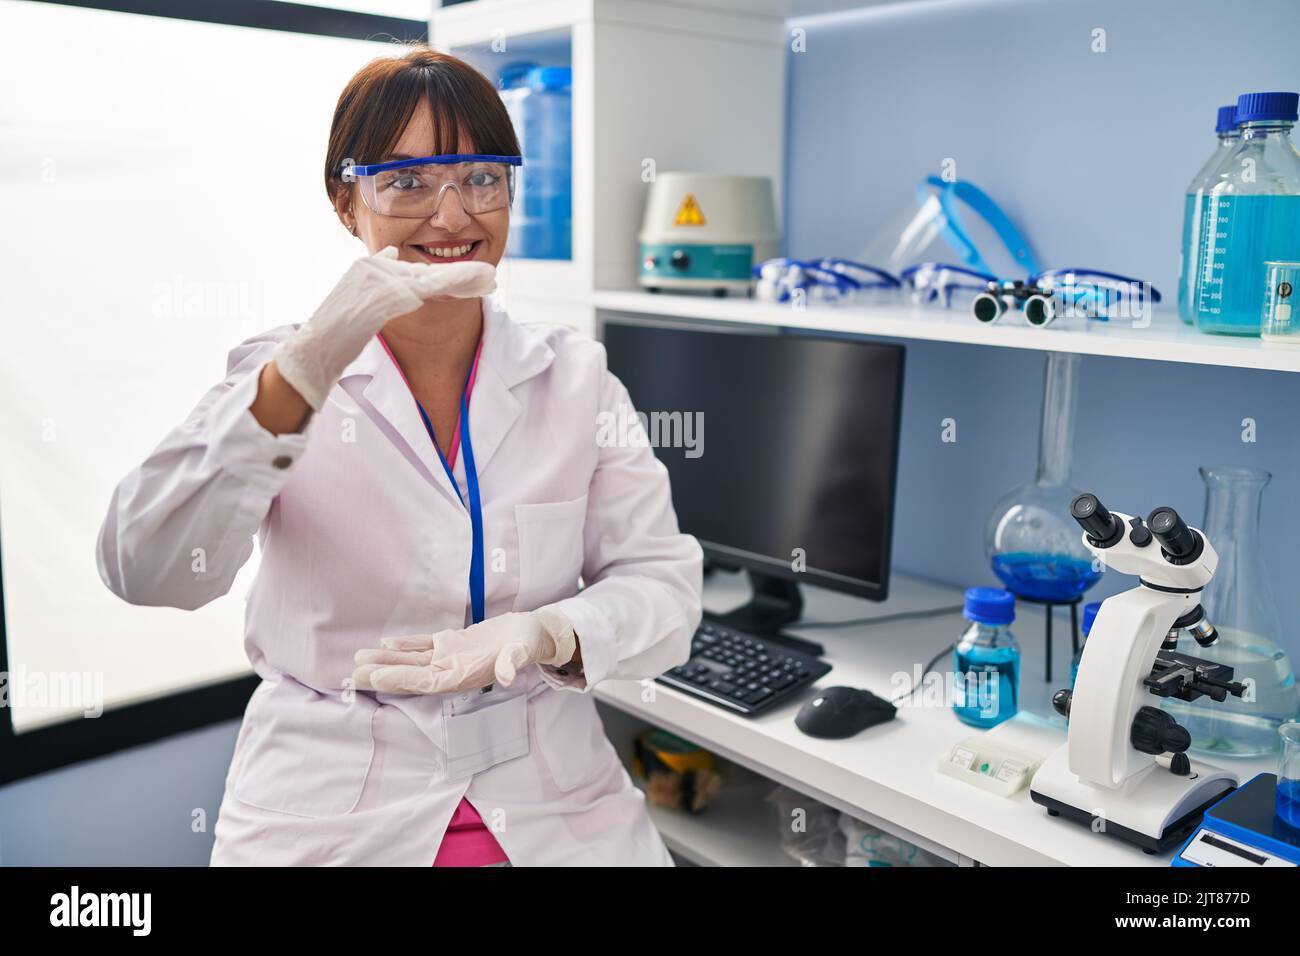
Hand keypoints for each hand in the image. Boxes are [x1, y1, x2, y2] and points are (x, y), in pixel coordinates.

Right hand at [273, 245, 495, 410]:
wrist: (316, 348)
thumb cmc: (332, 331)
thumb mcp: (354, 299)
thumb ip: (374, 278)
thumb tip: (392, 253)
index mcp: (371, 266)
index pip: (417, 270)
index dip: (447, 275)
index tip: (472, 277)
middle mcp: (378, 266)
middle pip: (429, 271)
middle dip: (461, 275)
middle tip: (489, 278)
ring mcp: (384, 278)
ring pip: (434, 277)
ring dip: (465, 278)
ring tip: (490, 279)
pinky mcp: (389, 294)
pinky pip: (430, 288)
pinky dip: (454, 285)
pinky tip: (474, 285)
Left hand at [352, 610, 576, 694]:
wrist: (536, 635)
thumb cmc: (530, 644)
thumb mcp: (524, 651)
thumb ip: (514, 664)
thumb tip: (507, 677)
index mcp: (466, 676)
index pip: (427, 682)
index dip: (401, 679)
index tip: (376, 676)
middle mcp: (453, 670)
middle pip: (412, 675)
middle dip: (384, 674)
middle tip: (353, 673)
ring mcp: (451, 657)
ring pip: (413, 660)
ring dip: (388, 659)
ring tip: (359, 657)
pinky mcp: (453, 643)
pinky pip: (424, 646)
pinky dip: (405, 644)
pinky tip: (386, 642)